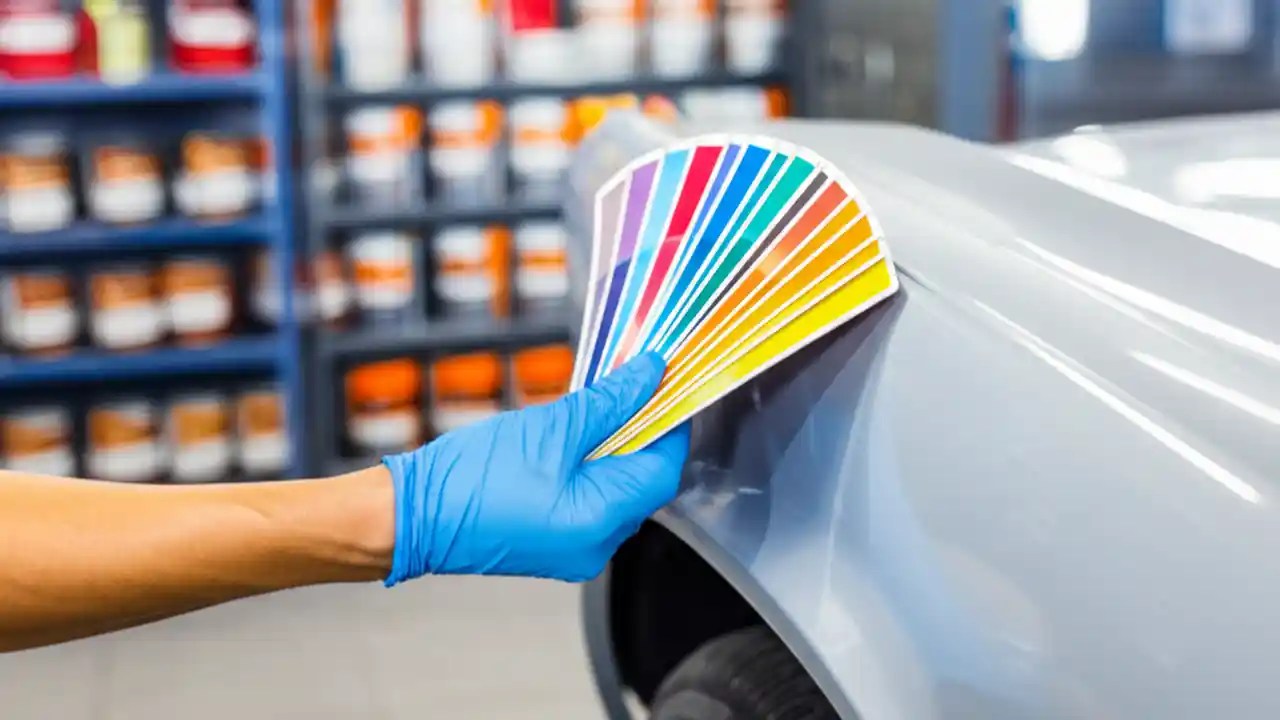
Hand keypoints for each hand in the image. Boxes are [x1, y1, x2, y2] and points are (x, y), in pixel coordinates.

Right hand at [382, 353, 688, 584]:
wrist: (410, 516)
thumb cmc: (470, 478)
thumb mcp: (550, 428)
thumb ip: (609, 402)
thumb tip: (650, 376)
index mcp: (600, 521)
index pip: (663, 468)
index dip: (669, 423)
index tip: (664, 382)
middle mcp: (596, 546)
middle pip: (642, 480)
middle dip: (639, 430)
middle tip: (628, 383)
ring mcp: (575, 549)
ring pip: (616, 488)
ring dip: (613, 445)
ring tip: (596, 405)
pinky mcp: (555, 542)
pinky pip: (591, 500)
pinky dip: (591, 467)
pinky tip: (573, 437)